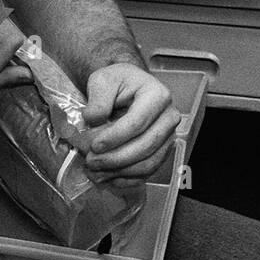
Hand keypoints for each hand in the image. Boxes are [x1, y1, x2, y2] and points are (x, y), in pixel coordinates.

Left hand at [81, 64, 180, 186]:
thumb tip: (93, 120)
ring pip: (147, 163)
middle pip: (145, 146)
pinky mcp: (161, 152)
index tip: (94, 146)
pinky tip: (106, 177)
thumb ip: (98, 99)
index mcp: (157, 95)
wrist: (128, 90)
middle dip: (115, 158)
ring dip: (119, 171)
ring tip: (94, 171)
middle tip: (90, 161)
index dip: (115, 137)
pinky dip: (126, 179)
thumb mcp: (103, 80)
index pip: (137, 122)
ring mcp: (168, 137)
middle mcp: (169, 117)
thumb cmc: (117, 83)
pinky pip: (146, 172)